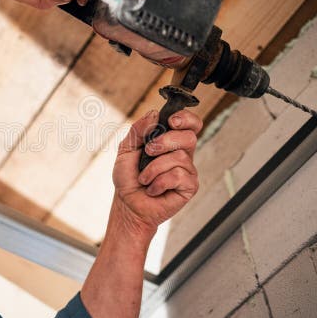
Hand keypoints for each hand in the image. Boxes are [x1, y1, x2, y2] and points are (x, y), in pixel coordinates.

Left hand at [111, 109, 201, 233]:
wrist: (127, 203)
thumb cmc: (128, 177)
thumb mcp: (126, 149)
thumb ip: (138, 130)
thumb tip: (154, 114)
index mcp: (171, 141)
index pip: (190, 124)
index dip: (186, 118)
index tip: (171, 121)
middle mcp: (182, 154)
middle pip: (188, 137)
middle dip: (165, 141)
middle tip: (149, 151)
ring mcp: (187, 170)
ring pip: (179, 158)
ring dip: (154, 168)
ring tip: (144, 178)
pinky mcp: (189, 187)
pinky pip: (178, 176)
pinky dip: (159, 182)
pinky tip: (153, 189)